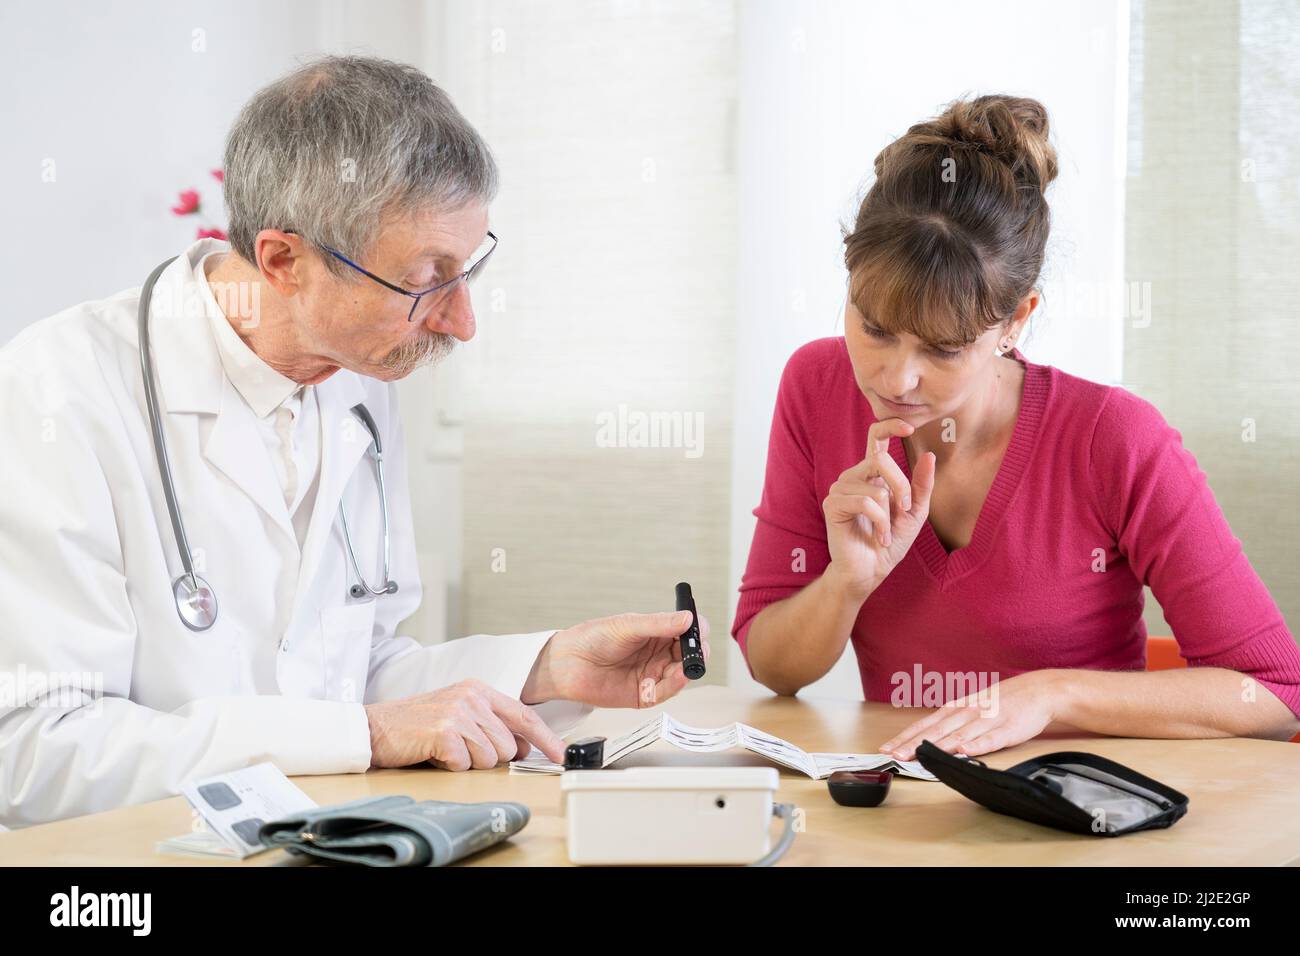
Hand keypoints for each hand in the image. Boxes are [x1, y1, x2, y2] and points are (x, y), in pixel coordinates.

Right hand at [364, 679, 566, 769]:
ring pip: (490, 758)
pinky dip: (451, 766)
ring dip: (468, 762)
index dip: (546, 738)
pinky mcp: (445, 732)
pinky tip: (435, 752)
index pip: (525, 715)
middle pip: (509, 746)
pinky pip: (466, 765)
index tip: (562, 755)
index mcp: (479, 690)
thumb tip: (524, 746)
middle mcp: (472, 697)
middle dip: (487, 756)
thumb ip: (492, 726)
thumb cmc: (416, 725)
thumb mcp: (459, 715)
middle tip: (459, 747)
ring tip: (445, 748)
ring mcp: (459, 713)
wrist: (374, 727)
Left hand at [525, 611, 711, 709]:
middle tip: (697, 652)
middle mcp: (659, 652)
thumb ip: (659, 624)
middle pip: (690, 653)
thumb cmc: (593, 638)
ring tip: (687, 666)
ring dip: (688, 670)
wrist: (567, 664)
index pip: (687, 629)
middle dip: (697, 653)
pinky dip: (675, 685)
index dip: (697, 630)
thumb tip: (688, 618)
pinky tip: (677, 677)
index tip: (698, 630)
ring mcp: (653, 673)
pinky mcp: (645, 695)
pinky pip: (666, 692)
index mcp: (657, 631)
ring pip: (682, 674)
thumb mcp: (627, 626)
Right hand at [822, 418, 935, 595]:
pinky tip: (880, 537)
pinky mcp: (832, 505)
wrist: (871, 570)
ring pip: (875, 487)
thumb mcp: (915, 512)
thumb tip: (929, 455)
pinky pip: (865, 503)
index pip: (875, 438)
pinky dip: (880, 523)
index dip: (890, 426)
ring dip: (889, 516)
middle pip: (880, 461)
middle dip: (901, 487)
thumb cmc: (890, 542)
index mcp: (872, 474)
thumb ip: (921, 485)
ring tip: (886, 533)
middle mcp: (854, 477)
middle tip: (906, 510)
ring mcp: (840, 490)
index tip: (910, 428)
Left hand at [878, 670, 1068, 759]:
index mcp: (957, 708)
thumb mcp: (971, 706)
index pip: (926, 724)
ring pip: (959, 735)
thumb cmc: (1001, 701)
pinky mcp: (1008, 729)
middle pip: (937, 731)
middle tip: (894, 756)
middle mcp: (968, 712)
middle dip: (913, 744)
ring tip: (919, 756)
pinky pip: (991, 739)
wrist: (1038, 690)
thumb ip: (952, 722)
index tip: (887, 749)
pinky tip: (965, 751)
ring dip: (938, 747)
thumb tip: (927, 737)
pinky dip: (978, 745)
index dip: (905, 737)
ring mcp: (988, 720)